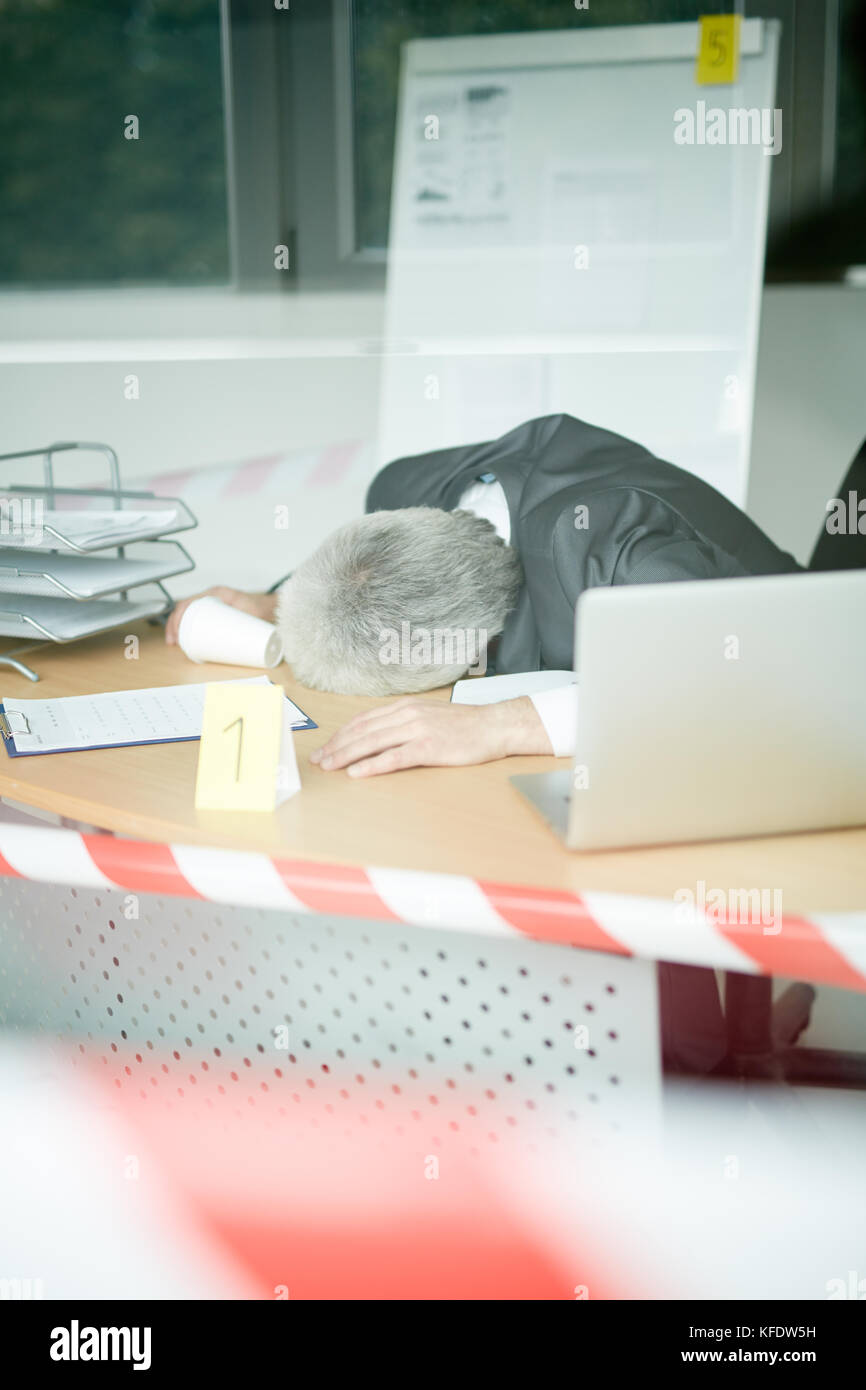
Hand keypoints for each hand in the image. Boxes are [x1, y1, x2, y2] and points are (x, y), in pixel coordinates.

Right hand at [165, 586, 276, 644]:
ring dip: (178, 626)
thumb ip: (245, 623)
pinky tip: (184, 637)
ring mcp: (214, 605)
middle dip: (174, 624)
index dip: (177, 618)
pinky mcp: (217, 614)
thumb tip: (238, 642)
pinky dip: (188, 626)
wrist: (275, 608)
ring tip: (176, 643)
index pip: (188, 602)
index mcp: (217, 593)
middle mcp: (214, 597)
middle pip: (185, 608)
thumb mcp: (252, 613)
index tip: (176, 634)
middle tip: (173, 642)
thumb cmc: (264, 608)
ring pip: (189, 613)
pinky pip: (197, 617)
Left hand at [310, 695, 552, 777]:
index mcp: (404, 707)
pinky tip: (357, 773)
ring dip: (347, 755)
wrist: (494, 726)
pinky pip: (393, 758)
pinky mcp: (428, 748)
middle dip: (336, 746)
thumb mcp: (428, 716)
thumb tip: (379, 735)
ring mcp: (417, 730)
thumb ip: (403, 723)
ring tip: (330, 766)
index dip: (341, 734)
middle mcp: (407, 715)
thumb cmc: (464, 726)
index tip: (326, 747)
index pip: (364, 720)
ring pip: (372, 742)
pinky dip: (372, 765)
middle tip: (319, 760)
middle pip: (362, 731)